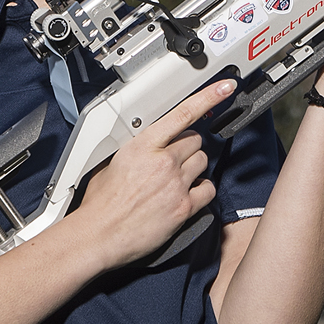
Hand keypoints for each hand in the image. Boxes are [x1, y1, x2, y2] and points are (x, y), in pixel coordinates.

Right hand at [75, 79, 232, 267]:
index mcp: (143, 146)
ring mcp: (176, 184)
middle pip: (195, 140)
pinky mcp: (185, 207)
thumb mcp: (109, 163)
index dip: (209, 97)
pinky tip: (188, 194)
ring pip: (202, 161)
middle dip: (187, 146)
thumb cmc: (100, 205)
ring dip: (194, 167)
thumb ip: (134, 149)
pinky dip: (201, 190)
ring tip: (175, 179)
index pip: (183, 114)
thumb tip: (143, 144)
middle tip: (173, 159)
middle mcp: (164, 162)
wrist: (99, 235)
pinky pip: (208, 189)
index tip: (225, 88)